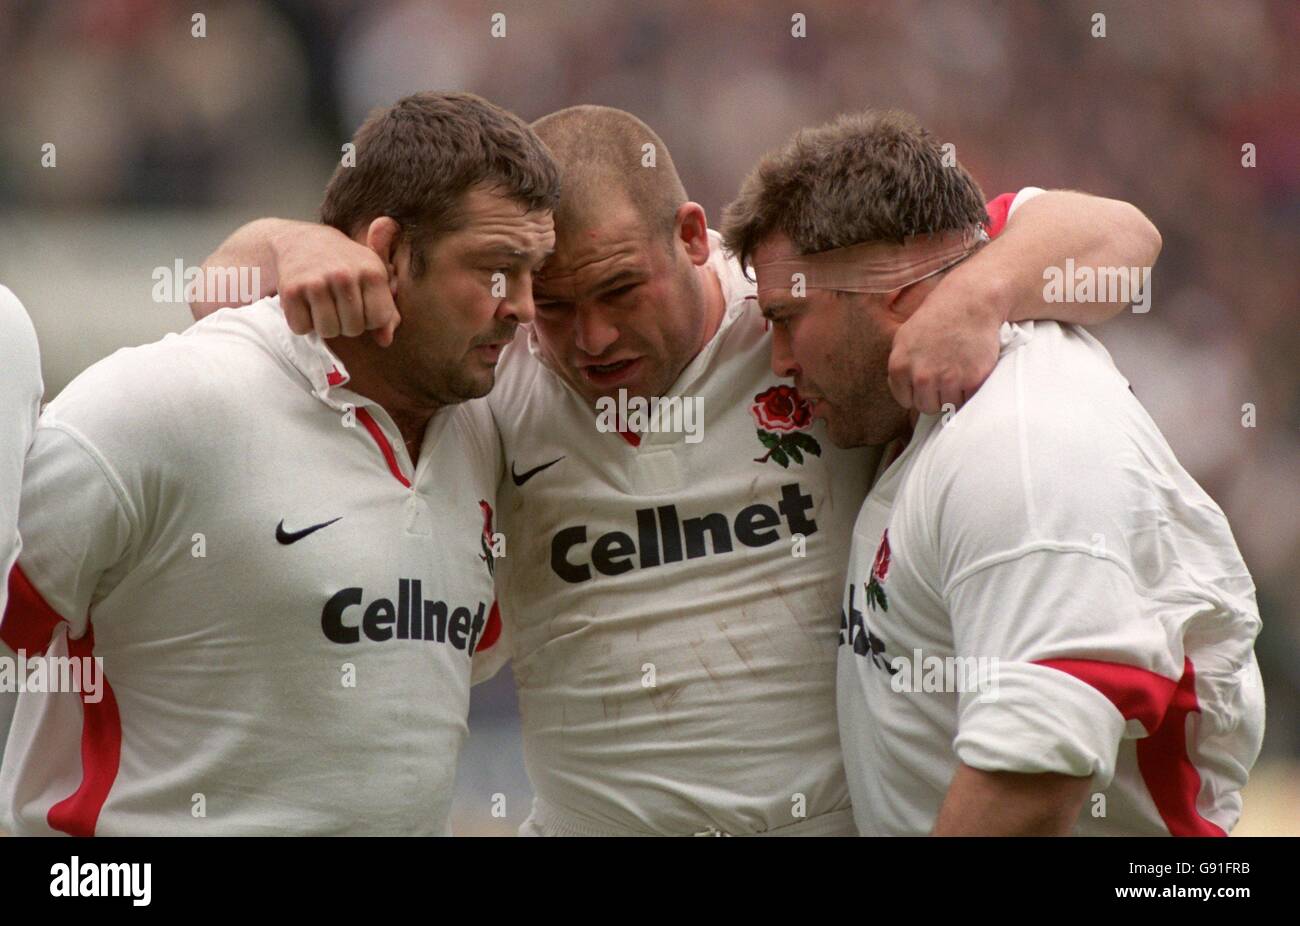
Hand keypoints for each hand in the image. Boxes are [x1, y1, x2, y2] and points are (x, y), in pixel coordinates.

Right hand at [272, 224, 399, 345]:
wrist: (300, 240)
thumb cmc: (344, 265)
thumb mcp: (372, 278)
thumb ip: (386, 312)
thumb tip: (385, 341)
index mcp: (372, 272)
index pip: (378, 319)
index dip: (370, 318)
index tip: (360, 304)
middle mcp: (344, 276)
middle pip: (353, 329)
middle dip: (347, 323)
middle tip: (338, 303)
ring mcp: (316, 282)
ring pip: (328, 331)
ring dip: (325, 325)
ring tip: (323, 304)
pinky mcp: (291, 290)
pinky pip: (302, 328)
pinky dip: (302, 322)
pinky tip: (305, 303)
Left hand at [888, 269, 1006, 414]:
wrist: (970, 301)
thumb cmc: (938, 317)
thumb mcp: (905, 338)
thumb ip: (901, 368)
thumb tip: (905, 395)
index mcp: (899, 367)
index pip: (905, 401)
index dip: (918, 392)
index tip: (928, 379)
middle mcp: (921, 376)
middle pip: (927, 407)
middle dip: (936, 395)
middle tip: (946, 375)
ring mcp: (947, 379)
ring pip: (949, 406)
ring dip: (955, 394)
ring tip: (959, 370)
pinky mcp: (972, 380)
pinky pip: (969, 400)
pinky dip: (971, 390)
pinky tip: (970, 370)